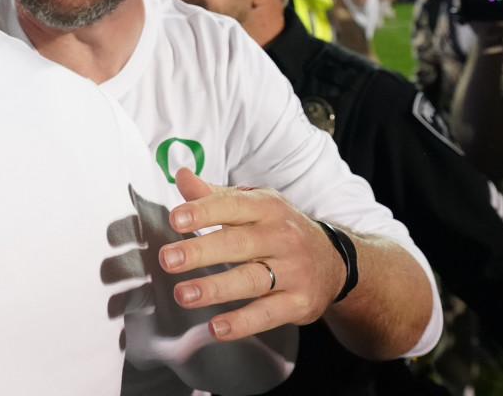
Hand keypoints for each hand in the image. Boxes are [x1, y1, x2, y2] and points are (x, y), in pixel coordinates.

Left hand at [158, 169, 346, 341]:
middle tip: (167, 258)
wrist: (335, 262)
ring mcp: (294, 272)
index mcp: (268, 207)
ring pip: (251, 280)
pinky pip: (268, 314)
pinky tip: (216, 328)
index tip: (176, 219)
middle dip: (201, 251)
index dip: (204, 211)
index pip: (233, 206)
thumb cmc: (279, 229)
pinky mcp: (299, 303)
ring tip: (183, 294)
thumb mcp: (253, 204)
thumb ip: (214, 194)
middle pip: (239, 244)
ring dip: (215, 288)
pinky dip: (242, 322)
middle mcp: (282, 237)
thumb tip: (180, 174)